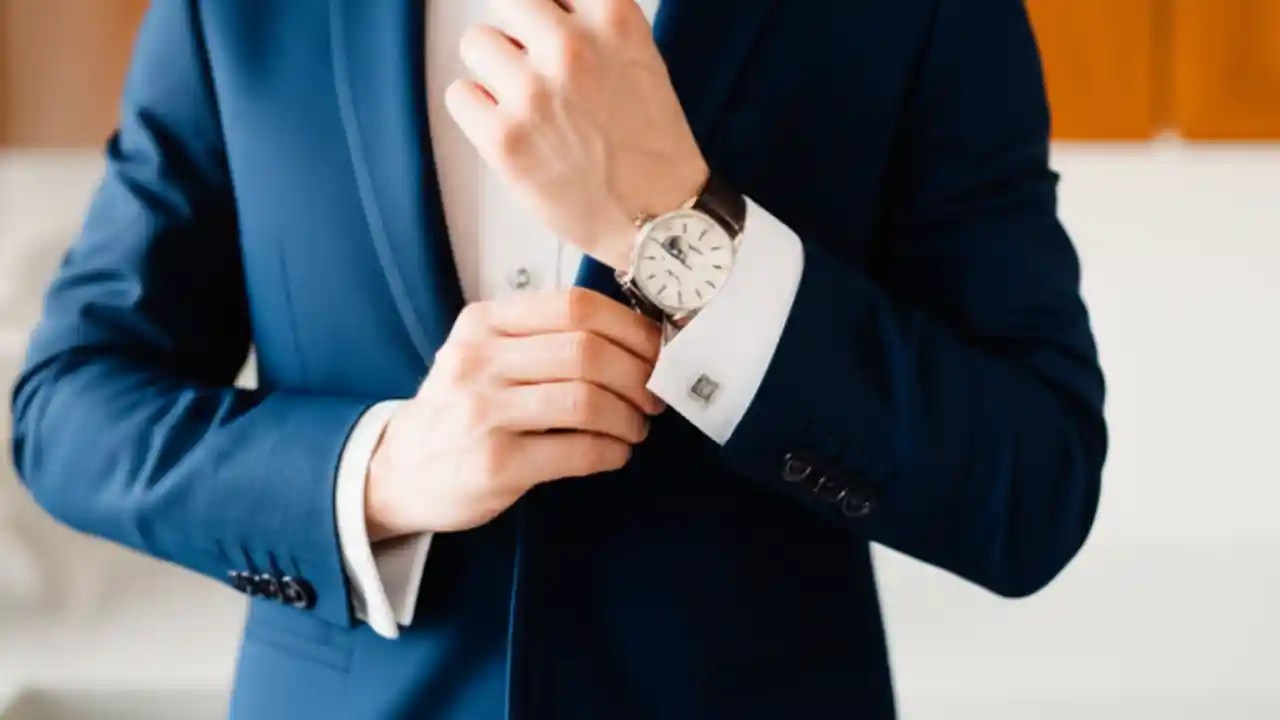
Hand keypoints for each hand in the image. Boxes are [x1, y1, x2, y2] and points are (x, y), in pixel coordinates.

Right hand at [366, 288, 663, 540]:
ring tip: (634, 427)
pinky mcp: (495, 464)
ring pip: (587, 400)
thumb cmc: (459, 410)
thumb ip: (542, 338)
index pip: (575, 306)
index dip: (630, 327)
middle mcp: (479, 361)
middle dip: (637, 375)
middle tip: (652, 396)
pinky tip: (613, 453)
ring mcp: (483, 413)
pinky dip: (611, 452)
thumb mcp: (482, 354)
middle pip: (587, 351)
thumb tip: (634, 339)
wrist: (399, 470)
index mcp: (484, 324)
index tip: (655, 350)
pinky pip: (578, 451)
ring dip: (628, 417)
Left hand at [445, 0, 709, 270]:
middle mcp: (571, 48)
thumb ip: (591, 22)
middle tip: (533, 63)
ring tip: (528, 103)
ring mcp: (533, 93)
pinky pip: (460, 95)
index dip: (547, 6)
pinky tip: (512, 129)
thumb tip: (542, 9)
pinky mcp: (504, 138)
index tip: (542, 22)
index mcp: (613, 18)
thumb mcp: (639, 57)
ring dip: (494, 70)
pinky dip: (478, 111)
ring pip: (476, 44)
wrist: (659, 221)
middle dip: (517, 30)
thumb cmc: (652, 147)